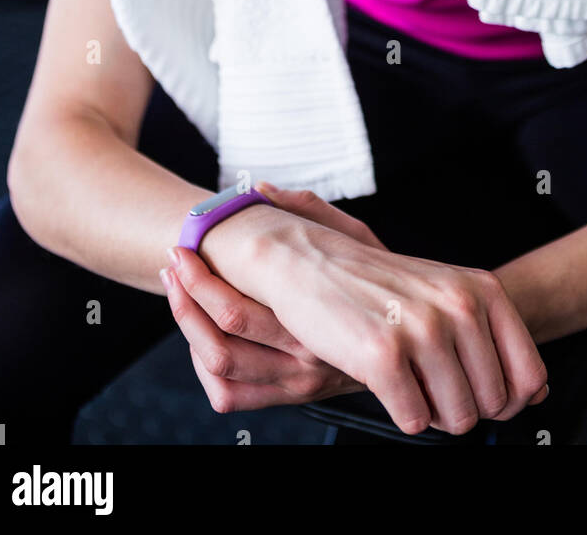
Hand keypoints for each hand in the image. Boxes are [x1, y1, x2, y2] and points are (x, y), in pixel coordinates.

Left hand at [161, 183, 387, 413]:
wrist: (412, 339)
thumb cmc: (380, 280)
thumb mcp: (357, 238)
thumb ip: (310, 209)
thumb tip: (261, 189)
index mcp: (314, 314)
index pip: (236, 308)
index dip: (198, 277)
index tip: (184, 247)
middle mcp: (306, 354)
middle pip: (221, 337)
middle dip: (185, 296)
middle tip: (174, 264)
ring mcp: (298, 381)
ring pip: (221, 366)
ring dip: (189, 328)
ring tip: (180, 293)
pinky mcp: (291, 398)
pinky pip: (231, 396)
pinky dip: (206, 369)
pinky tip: (203, 337)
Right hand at [198, 188, 549, 436]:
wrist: (308, 260)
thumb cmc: (380, 285)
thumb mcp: (448, 294)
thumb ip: (495, 338)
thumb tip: (536, 394)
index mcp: (482, 289)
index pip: (530, 377)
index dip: (505, 399)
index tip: (476, 386)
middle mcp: (459, 306)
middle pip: (492, 406)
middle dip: (460, 403)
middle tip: (424, 372)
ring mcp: (422, 329)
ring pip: (456, 420)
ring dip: (429, 410)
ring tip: (404, 373)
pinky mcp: (382, 355)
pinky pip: (413, 421)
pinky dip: (398, 412)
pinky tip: (382, 378)